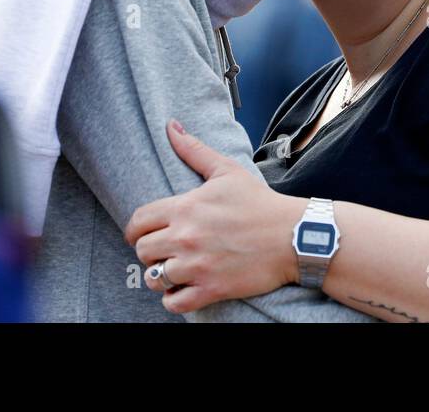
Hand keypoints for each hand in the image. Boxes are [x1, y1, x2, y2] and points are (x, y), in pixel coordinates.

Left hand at [123, 119, 307, 313]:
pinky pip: (174, 302)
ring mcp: (197, 266)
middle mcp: (185, 238)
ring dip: (160, 275)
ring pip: (154, 278)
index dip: (136, 229)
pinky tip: (182, 289)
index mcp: (185, 208)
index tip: (144, 233)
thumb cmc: (259, 202)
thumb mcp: (226, 171)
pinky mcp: (211, 289)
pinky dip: (173, 299)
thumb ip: (194, 150)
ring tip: (173, 270)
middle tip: (164, 251)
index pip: (137, 222)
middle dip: (150, 251)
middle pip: (142, 251)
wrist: (293, 236)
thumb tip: (171, 126)